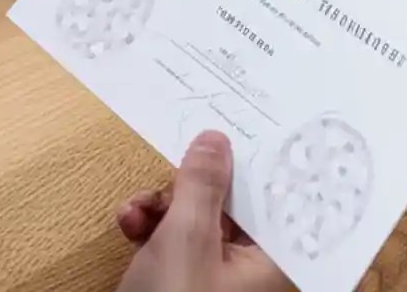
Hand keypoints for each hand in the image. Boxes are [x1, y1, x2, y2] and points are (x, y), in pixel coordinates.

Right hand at [116, 131, 290, 291]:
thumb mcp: (184, 239)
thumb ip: (201, 186)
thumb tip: (216, 141)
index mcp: (272, 261)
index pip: (277, 197)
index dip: (255, 163)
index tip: (240, 130)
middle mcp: (253, 269)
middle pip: (232, 205)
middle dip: (190, 189)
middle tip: (166, 182)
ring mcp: (219, 279)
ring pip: (197, 220)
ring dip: (162, 207)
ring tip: (135, 212)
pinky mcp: (186, 285)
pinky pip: (176, 242)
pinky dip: (152, 229)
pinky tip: (129, 226)